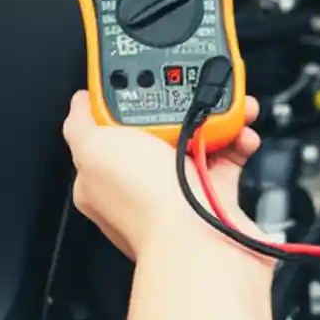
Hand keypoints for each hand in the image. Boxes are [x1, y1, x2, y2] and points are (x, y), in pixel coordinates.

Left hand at [62, 90, 267, 269]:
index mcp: (106, 172)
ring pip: (200, 137)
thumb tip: (79, 102)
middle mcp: (144, 181)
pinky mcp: (215, 193)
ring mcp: (181, 188)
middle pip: (162, 126)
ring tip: (227, 104)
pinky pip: (230, 156)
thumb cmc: (145, 202)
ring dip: (217, 116)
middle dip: (182, 102)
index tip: (148, 79)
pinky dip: (239, 139)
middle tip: (195, 88)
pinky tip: (240, 130)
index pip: (113, 126)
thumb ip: (81, 123)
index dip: (131, 99)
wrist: (198, 240)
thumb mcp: (93, 149)